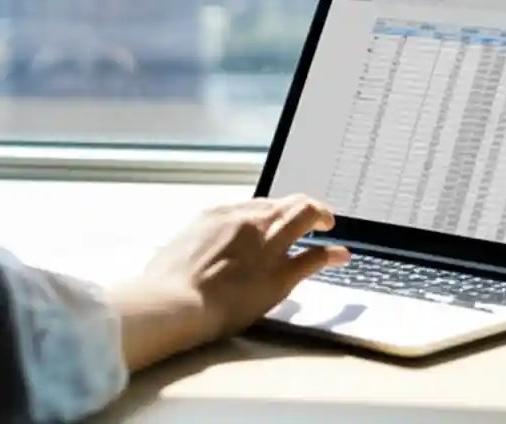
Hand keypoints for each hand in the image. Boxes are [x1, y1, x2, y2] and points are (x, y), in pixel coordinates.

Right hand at [106, 194, 349, 370]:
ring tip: (327, 222)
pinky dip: (331, 254)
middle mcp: (248, 223)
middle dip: (299, 205)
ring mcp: (267, 246)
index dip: (268, 211)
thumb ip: (196, 244)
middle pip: (283, 203)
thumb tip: (194, 250)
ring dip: (319, 215)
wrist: (173, 302)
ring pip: (303, 217)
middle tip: (310, 213)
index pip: (254, 206)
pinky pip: (314, 257)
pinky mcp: (280, 275)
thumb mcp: (177, 248)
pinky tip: (340, 255)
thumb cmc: (164, 284)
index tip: (273, 217)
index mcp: (219, 215)